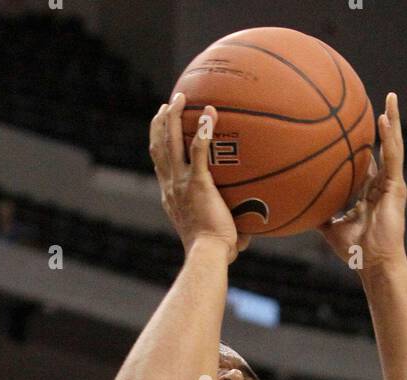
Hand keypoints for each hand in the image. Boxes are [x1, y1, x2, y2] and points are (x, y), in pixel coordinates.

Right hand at [150, 93, 249, 262]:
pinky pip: (198, 149)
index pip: (160, 164)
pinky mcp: (197, 183)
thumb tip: (248, 234)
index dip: (158, 144)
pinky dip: (203, 129)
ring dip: (173, 117)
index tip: (161, 128)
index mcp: (170, 196)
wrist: (207, 254)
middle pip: (159, 146)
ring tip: (180, 98)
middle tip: (167, 105)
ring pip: (169, 142)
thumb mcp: (214, 235)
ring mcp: (181, 183)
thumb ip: (228, 227)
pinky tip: (210, 113)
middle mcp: (171, 186)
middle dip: (160, 123)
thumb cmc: (214, 252)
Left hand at [319, 92, 406, 283]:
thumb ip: (320, 215)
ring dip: (392, 121)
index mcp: (370, 193)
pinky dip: (389, 137)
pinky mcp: (397, 187)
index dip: (363, 146)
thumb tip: (300, 208)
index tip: (355, 127)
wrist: (373, 263)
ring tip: (390, 98)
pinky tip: (385, 119)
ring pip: (392, 146)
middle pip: (383, 148)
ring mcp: (391, 185)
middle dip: (384, 125)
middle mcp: (383, 185)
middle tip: (381, 102)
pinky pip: (393, 157)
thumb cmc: (356, 251)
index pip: (368, 163)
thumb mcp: (331, 229)